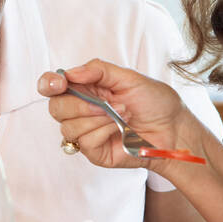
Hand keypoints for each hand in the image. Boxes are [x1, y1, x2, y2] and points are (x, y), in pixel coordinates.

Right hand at [38, 59, 192, 171]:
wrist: (173, 129)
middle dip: (78, 104)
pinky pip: (83, 141)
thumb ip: (98, 70)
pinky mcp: (94, 151)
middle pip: (55, 107)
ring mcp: (87, 133)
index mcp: (87, 89)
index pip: (53, 85)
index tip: (59, 83)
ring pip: (67, 126)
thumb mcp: (128, 78)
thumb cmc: (155, 103)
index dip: (49, 83)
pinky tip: (119, 129)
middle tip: (105, 103)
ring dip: (96, 118)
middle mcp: (82, 110)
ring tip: (122, 114)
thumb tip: (71, 72)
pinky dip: (102, 132)